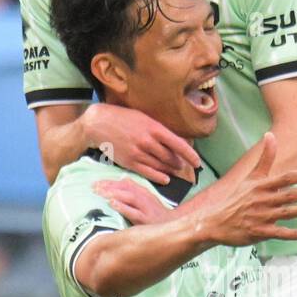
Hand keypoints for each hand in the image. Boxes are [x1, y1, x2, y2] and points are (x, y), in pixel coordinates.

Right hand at [83, 105, 200, 185]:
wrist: (98, 124)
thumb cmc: (123, 118)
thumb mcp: (144, 118)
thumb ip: (159, 130)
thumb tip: (175, 140)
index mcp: (154, 128)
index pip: (179, 144)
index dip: (190, 155)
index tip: (197, 162)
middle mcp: (147, 141)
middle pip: (170, 157)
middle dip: (179, 163)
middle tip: (184, 166)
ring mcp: (138, 153)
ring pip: (161, 166)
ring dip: (170, 170)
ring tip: (176, 171)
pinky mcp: (129, 162)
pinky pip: (148, 172)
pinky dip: (159, 177)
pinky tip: (166, 179)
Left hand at [94, 178, 169, 225]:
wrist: (173, 227)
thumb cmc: (155, 215)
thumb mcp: (145, 201)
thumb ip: (132, 193)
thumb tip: (116, 187)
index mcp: (143, 192)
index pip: (125, 183)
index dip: (110, 182)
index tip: (95, 184)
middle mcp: (144, 197)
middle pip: (125, 187)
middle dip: (108, 186)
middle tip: (93, 187)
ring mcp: (146, 208)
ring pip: (129, 197)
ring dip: (114, 193)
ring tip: (99, 192)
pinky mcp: (146, 220)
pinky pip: (134, 212)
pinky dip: (123, 207)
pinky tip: (112, 204)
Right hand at [207, 132, 296, 245]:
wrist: (214, 220)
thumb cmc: (236, 198)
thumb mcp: (250, 176)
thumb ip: (265, 158)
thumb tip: (270, 134)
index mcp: (262, 186)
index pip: (286, 178)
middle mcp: (262, 200)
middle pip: (289, 195)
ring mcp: (260, 217)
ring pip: (285, 213)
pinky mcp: (258, 232)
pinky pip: (278, 233)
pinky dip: (291, 234)